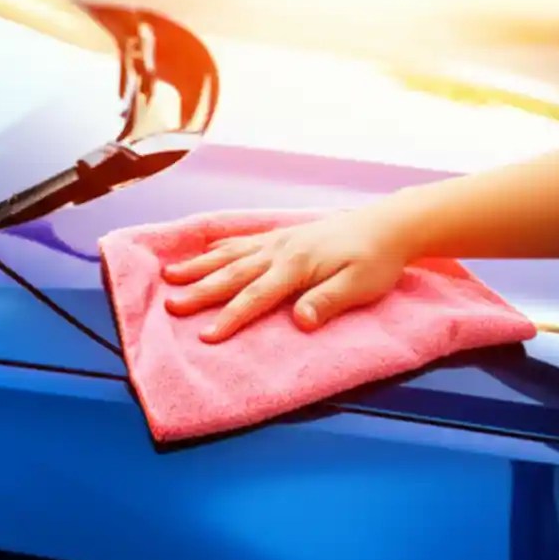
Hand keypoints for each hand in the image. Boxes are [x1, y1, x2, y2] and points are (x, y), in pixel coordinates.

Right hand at [162, 211, 411, 342]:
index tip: (206, 335)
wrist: (388, 224)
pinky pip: (243, 241)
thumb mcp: (361, 286)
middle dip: (199, 290)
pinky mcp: (282, 236)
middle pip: (232, 274)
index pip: (256, 296)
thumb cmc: (376, 260)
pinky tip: (206, 252)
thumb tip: (300, 322)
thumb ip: (327, 302)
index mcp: (297, 266)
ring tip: (170, 276)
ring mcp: (278, 241)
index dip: (230, 317)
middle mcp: (280, 251)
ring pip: (230, 255)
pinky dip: (221, 247)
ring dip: (199, 266)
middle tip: (170, 305)